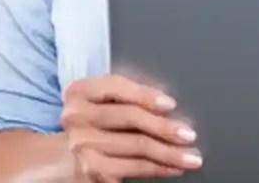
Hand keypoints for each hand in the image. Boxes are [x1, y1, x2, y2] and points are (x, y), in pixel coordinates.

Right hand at [61, 74, 203, 180]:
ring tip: (191, 157)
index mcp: (80, 91)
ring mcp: (82, 145)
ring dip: (169, 153)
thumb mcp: (105, 100)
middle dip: (164, 127)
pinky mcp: (91, 170)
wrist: (67, 155)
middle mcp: (76, 117)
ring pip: (135, 146)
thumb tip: (170, 106)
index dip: (145, 95)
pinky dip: (158, 169)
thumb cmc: (99, 120)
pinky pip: (133, 168)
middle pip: (129, 118)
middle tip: (190, 135)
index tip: (171, 105)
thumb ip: (129, 96)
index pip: (116, 87)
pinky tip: (173, 168)